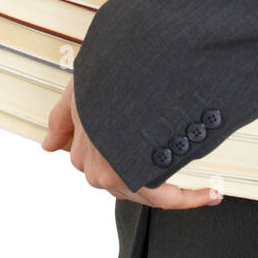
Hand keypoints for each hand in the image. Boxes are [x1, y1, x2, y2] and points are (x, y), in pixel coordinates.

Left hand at [41, 76, 222, 209]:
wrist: (125, 59)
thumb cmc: (104, 72)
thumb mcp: (77, 90)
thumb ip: (62, 118)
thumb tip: (46, 146)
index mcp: (83, 147)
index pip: (101, 168)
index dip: (126, 158)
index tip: (150, 150)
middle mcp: (94, 167)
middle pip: (125, 184)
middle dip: (151, 174)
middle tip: (180, 153)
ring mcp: (112, 173)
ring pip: (146, 193)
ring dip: (175, 190)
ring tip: (206, 184)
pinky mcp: (133, 174)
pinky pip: (165, 197)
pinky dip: (189, 198)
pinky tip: (211, 193)